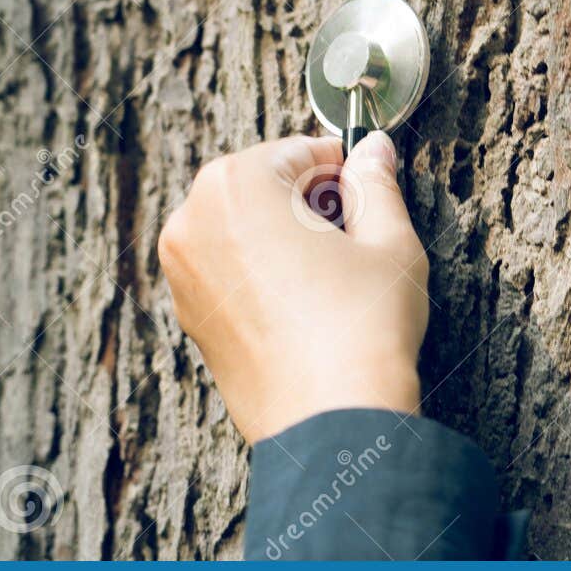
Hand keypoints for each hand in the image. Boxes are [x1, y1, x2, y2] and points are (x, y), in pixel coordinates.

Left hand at [158, 131, 428, 442]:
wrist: (330, 420)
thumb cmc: (360, 326)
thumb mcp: (388, 239)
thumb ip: (376, 183)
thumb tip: (374, 150)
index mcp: (234, 183)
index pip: (300, 152)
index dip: (345, 169)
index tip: (370, 187)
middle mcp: (192, 220)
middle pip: (265, 186)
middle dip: (311, 203)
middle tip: (358, 237)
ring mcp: (182, 272)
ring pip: (245, 228)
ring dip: (286, 236)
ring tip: (335, 274)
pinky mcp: (189, 316)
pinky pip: (230, 270)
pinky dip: (264, 272)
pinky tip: (307, 303)